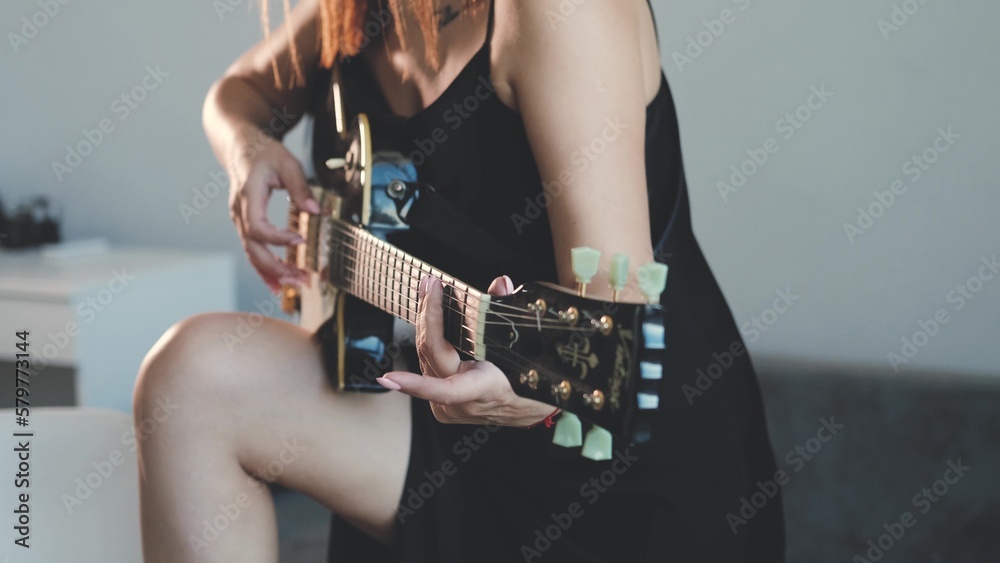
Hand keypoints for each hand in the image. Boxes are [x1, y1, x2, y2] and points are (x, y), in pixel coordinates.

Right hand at [228, 135, 319, 292]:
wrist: (241, 148)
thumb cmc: (264, 153)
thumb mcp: (287, 163)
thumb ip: (301, 187)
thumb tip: (315, 210)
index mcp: (248, 195)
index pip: (258, 227)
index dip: (278, 239)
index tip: (301, 241)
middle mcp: (239, 211)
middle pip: (253, 247)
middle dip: (275, 267)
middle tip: (300, 279)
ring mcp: (239, 219)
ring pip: (251, 253)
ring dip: (271, 272)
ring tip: (292, 285)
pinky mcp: (244, 224)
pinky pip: (252, 250)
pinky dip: (263, 268)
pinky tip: (276, 283)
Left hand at [377, 275, 557, 426]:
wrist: (531, 412)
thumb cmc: (533, 382)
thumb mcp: (530, 348)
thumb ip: (509, 314)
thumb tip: (501, 284)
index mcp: (483, 390)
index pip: (444, 388)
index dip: (415, 385)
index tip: (389, 377)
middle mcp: (461, 402)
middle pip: (431, 354)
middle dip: (428, 315)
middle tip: (430, 285)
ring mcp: (449, 406)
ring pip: (426, 358)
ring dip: (427, 323)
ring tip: (430, 293)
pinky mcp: (442, 405)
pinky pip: (428, 366)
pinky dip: (430, 340)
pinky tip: (431, 318)